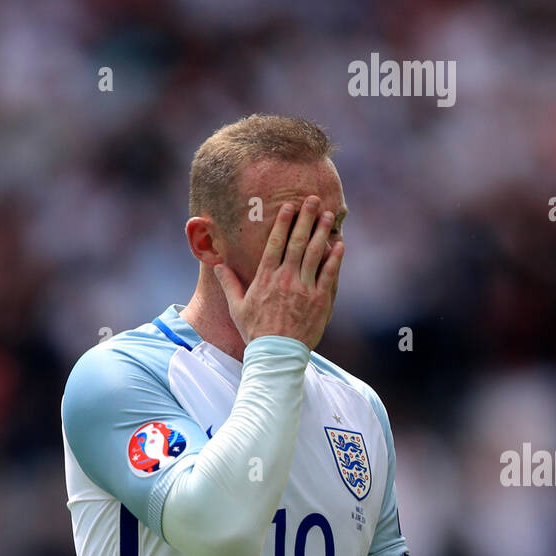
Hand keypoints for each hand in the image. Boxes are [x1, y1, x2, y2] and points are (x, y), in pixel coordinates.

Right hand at [213, 195, 343, 351]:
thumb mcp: (237, 307)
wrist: (275, 355)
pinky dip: (335, 258)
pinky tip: (339, 244)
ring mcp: (304, 288)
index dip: (283, 222)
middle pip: (298, 242)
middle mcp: (285, 279)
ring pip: (315, 253)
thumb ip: (229, 283)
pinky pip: (329, 274)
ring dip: (322, 231)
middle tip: (314, 200)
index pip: (275, 243)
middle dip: (306, 218)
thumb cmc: (255, 332)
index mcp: (266, 278)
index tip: (289, 206)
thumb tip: (216, 266)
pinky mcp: (319, 300)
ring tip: (328, 215)